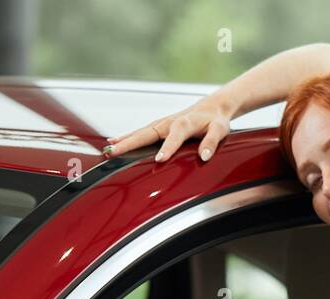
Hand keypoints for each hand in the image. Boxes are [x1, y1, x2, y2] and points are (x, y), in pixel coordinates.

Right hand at [103, 96, 235, 162]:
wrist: (212, 107)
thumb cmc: (216, 121)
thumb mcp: (220, 130)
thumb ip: (212, 142)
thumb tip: (204, 156)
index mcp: (185, 123)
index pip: (175, 136)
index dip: (168, 148)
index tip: (159, 159)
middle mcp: (169, 122)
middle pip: (147, 133)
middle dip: (130, 142)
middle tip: (114, 151)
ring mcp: (162, 124)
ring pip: (141, 133)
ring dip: (125, 140)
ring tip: (109, 148)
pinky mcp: (159, 127)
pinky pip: (142, 133)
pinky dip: (129, 138)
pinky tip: (116, 143)